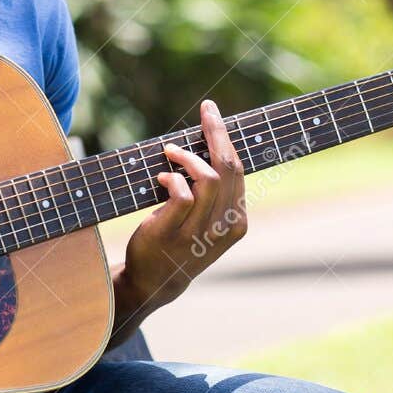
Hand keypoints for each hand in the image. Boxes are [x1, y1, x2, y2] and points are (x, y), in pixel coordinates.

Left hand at [121, 99, 247, 313]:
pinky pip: (182, 193)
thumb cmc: (179, 242)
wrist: (155, 281)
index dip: (225, 137)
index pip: (237, 170)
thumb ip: (213, 193)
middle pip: (227, 167)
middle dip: (216, 132)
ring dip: (187, 157)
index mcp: (237, 222)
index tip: (212, 113)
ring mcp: (201, 232)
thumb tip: (207, 143)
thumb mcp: (205, 221)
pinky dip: (172, 178)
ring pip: (207, 177)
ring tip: (170, 152)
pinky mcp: (175, 233)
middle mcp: (225, 227)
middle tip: (205, 111)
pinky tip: (162, 178)